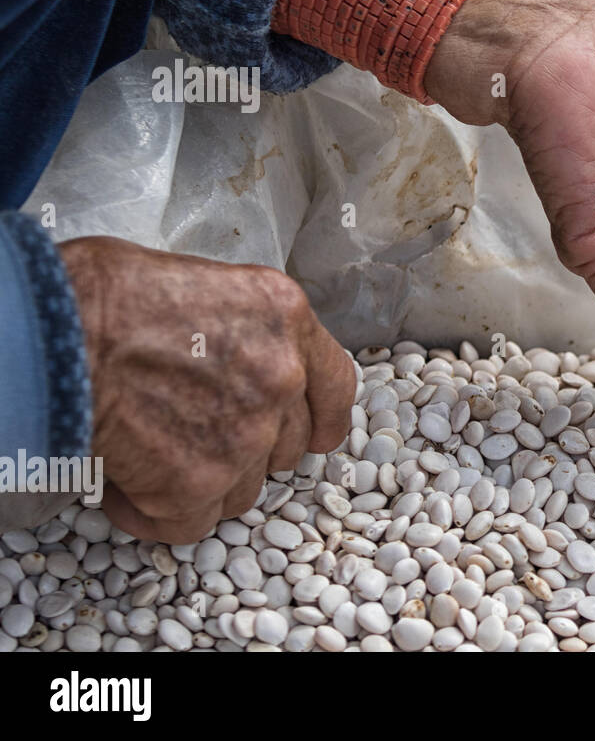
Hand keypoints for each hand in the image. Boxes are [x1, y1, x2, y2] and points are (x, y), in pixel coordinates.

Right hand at [58, 237, 353, 541]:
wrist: (51, 333)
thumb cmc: (99, 295)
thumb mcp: (196, 281)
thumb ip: (235, 326)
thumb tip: (225, 357)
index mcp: (284, 315)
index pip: (335, 383)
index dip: (322, 415)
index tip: (314, 433)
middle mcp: (280, 375)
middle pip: (284, 444)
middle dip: (243, 448)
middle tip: (188, 433)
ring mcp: (245, 435)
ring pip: (241, 488)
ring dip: (200, 481)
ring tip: (146, 450)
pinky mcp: (198, 484)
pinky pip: (190, 522)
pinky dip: (156, 512)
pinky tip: (123, 483)